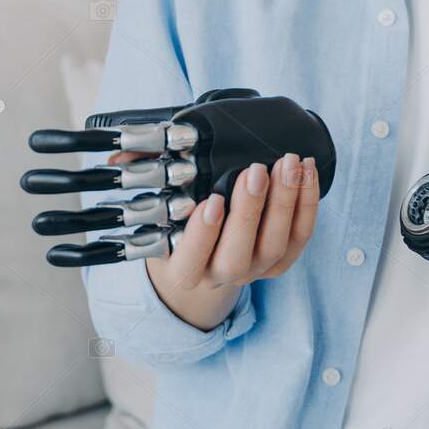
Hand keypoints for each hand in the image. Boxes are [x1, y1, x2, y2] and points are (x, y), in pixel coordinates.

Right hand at [108, 150, 320, 331]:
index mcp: (184, 269)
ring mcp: (254, 270)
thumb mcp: (154, 215)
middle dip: (250, 210)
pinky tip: (306, 171)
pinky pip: (300, 236)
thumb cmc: (177, 231)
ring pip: (275, 243)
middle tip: (255, 171)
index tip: (211, 201)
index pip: (192, 257)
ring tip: (287, 163)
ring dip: (284, 202)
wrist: (202, 270)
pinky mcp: (280, 262)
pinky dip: (307, 203)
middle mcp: (221, 274)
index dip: (203, 233)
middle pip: (240, 252)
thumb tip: (121, 154)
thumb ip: (143, 181)